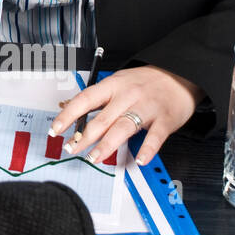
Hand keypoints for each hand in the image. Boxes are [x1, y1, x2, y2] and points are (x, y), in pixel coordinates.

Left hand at [51, 65, 201, 165]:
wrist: (179, 75)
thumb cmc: (145, 82)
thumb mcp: (118, 82)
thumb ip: (99, 99)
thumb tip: (72, 112)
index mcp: (113, 85)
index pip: (85, 100)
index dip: (68, 115)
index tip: (55, 129)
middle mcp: (128, 96)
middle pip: (102, 118)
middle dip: (84, 136)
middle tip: (72, 149)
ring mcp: (146, 108)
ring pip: (123, 128)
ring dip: (107, 145)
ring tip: (94, 158)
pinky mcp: (165, 120)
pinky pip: (155, 137)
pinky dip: (147, 149)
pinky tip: (140, 160)